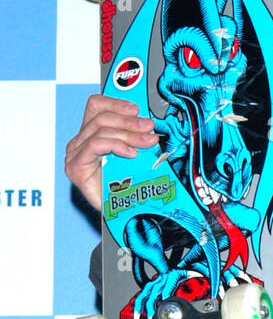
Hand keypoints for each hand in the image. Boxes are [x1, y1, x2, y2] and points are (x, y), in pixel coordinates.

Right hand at [64, 93, 158, 211]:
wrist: (120, 216)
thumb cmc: (125, 187)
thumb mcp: (134, 155)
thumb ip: (136, 138)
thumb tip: (150, 125)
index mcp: (91, 135)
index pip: (96, 106)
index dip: (116, 102)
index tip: (137, 108)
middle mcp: (80, 143)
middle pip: (101, 117)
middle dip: (129, 121)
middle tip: (149, 127)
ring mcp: (75, 155)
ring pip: (100, 130)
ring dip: (128, 134)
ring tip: (147, 142)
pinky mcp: (76, 167)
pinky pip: (95, 145)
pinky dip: (116, 146)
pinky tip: (131, 154)